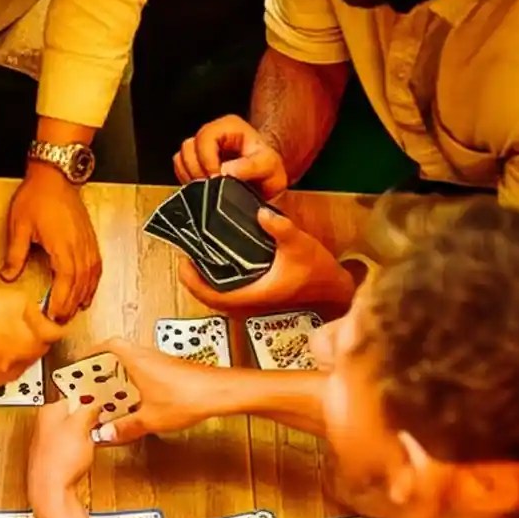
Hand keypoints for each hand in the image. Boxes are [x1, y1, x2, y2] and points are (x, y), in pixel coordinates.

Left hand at [0, 166, 101, 322]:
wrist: (56, 176)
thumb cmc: (38, 196)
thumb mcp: (19, 226)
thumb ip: (15, 254)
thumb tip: (7, 275)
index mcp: (62, 244)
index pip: (65, 280)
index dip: (60, 300)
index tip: (53, 315)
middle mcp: (78, 246)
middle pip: (79, 284)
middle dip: (70, 305)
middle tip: (60, 320)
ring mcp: (87, 243)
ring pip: (90, 277)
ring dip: (82, 296)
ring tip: (73, 312)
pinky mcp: (90, 239)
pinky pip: (96, 267)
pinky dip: (92, 283)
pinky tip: (87, 292)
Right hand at [0, 286, 65, 384]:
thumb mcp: (21, 301)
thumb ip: (40, 317)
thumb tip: (48, 325)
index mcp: (30, 348)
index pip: (54, 339)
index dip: (52, 327)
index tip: (50, 324)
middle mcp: (14, 366)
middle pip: (34, 355)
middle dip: (33, 343)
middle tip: (26, 329)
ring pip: (14, 366)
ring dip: (16, 355)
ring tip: (7, 337)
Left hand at [27, 400, 103, 502]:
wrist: (52, 491)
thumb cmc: (60, 461)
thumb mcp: (81, 426)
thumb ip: (88, 410)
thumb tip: (94, 405)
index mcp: (47, 412)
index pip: (72, 398)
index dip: (89, 404)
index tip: (99, 409)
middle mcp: (43, 425)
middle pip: (73, 416)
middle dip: (87, 422)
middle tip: (95, 428)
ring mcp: (47, 443)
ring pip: (73, 433)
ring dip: (84, 438)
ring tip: (87, 446)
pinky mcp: (52, 459)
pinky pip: (71, 449)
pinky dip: (79, 452)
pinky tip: (80, 459)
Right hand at [84, 338, 223, 443]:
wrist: (221, 392)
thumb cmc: (190, 395)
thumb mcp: (149, 418)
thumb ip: (125, 427)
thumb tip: (107, 433)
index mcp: (136, 360)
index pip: (108, 345)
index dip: (92, 352)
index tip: (82, 362)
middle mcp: (148, 356)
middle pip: (119, 353)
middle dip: (104, 367)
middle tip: (93, 381)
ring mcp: (162, 362)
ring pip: (134, 363)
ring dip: (121, 375)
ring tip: (112, 393)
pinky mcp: (173, 371)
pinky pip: (147, 372)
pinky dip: (137, 383)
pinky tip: (137, 400)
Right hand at [174, 114, 287, 198]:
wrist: (265, 182)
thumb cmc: (268, 170)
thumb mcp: (269, 167)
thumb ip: (252, 166)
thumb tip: (225, 171)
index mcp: (229, 126)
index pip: (205, 137)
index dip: (207, 159)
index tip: (217, 178)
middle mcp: (211, 133)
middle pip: (188, 147)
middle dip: (198, 171)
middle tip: (212, 187)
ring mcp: (200, 147)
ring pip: (181, 158)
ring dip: (191, 176)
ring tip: (209, 189)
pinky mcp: (193, 161)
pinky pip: (179, 169)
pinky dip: (187, 179)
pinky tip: (203, 188)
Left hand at [179, 209, 354, 312]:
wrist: (335, 290)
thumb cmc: (318, 272)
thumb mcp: (299, 244)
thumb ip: (280, 227)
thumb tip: (262, 211)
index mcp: (252, 296)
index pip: (208, 295)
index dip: (191, 279)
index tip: (183, 259)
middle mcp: (247, 305)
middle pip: (206, 297)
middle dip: (192, 278)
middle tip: (186, 254)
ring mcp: (251, 306)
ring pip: (216, 298)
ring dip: (203, 281)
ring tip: (196, 257)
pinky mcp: (256, 301)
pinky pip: (226, 295)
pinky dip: (216, 283)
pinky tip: (216, 265)